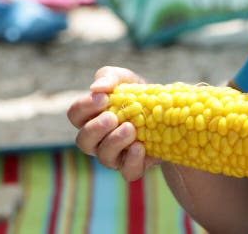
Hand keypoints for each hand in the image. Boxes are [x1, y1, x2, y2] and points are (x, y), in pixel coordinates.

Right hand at [67, 66, 159, 180]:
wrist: (172, 113)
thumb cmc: (140, 96)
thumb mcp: (128, 79)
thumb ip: (110, 77)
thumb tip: (97, 87)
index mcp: (92, 117)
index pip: (75, 114)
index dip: (84, 107)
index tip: (103, 98)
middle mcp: (99, 140)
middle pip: (83, 140)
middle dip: (95, 129)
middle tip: (112, 117)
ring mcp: (116, 155)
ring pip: (104, 156)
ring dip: (115, 142)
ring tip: (130, 128)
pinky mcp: (135, 165)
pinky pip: (127, 171)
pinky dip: (132, 161)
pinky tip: (139, 147)